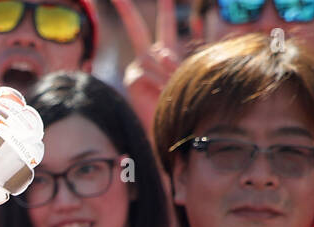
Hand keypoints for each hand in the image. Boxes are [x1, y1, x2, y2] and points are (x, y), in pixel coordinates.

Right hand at [115, 0, 182, 133]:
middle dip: (127, 11)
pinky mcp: (131, 77)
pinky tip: (159, 92)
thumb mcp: (186, 73)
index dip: (164, 7)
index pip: (164, 24)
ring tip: (173, 87)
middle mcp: (148, 56)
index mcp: (165, 51)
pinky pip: (145, 70)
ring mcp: (137, 67)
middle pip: (138, 29)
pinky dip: (156, 79)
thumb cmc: (182, 101)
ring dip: (168, 70)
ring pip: (153, 55)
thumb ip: (177, 60)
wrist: (169, 127)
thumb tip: (162, 54)